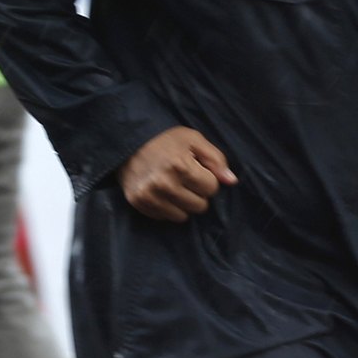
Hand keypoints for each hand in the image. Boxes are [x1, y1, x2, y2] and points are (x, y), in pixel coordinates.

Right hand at [121, 126, 235, 222]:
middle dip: (197, 193)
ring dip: (184, 203)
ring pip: (184, 216)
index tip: (197, 170)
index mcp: (180, 166)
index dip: (208, 180)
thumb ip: (216, 160)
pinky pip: (165, 217)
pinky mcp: (138, 202)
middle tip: (185, 179)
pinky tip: (162, 192)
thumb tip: (231, 181)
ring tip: (174, 186)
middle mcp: (164, 184)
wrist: (127, 142)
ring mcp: (149, 195)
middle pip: (200, 206)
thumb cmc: (165, 140)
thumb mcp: (194, 140)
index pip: (211, 189)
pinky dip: (168, 208)